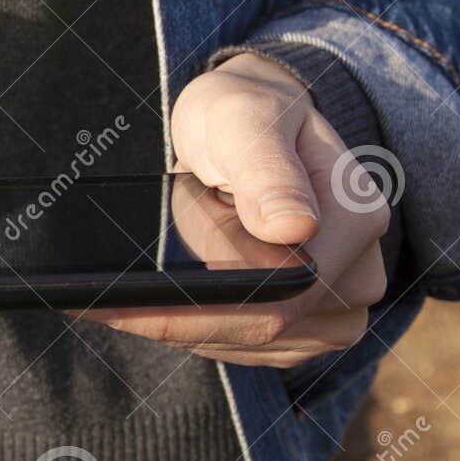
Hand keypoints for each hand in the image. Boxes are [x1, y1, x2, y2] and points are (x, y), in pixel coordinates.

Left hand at [82, 53, 388, 366]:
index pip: (277, 296)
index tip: (121, 305)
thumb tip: (293, 226)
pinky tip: (161, 301)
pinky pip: (249, 347)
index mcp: (354, 218)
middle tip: (101, 298)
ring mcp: (336, 307)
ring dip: (186, 325)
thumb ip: (265, 168)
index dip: (195, 309)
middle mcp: (358, 272)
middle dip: (180, 317)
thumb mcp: (241, 117)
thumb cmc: (242, 113)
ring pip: (252, 345)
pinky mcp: (308, 327)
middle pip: (263, 328)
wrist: (250, 125)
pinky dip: (199, 329)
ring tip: (129, 289)